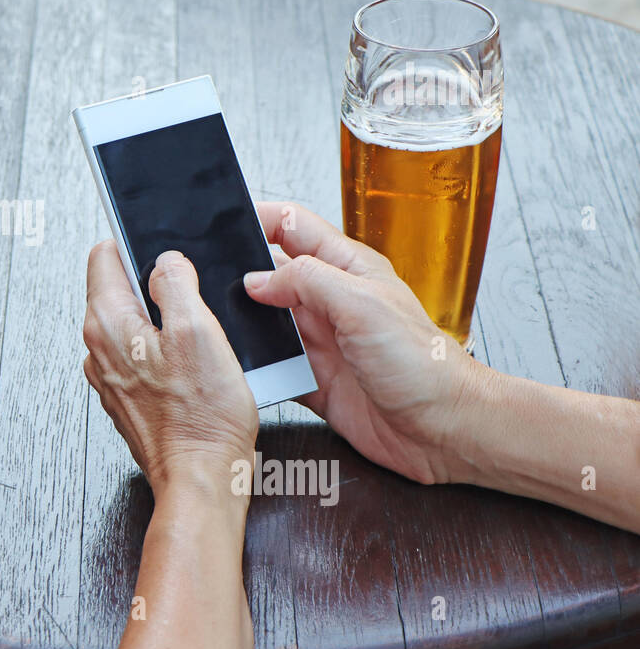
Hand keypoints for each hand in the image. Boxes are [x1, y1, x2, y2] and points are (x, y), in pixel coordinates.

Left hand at [83, 241, 258, 497]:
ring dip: (164, 323)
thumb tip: (166, 261)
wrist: (201, 479)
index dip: (136, 245)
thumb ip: (176, 282)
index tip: (164, 252)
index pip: (104, 256)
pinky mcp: (129, 398)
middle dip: (156, 286)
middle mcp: (98, 350)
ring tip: (200, 338)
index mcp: (106, 324)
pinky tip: (195, 369)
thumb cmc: (201, 418)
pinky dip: (167, 354)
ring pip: (134, 325)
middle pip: (120, 290)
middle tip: (195, 300)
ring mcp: (111, 377)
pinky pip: (143, 358)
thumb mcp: (198, 330)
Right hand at [243, 202, 483, 483]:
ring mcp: (320, 340)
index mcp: (346, 268)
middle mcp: (330, 301)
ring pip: (263, 320)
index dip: (258, 217)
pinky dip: (252, 365)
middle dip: (237, 271)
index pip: (292, 226)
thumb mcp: (362, 305)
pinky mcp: (313, 379)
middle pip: (270, 272)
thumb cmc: (424, 366)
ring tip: (215, 321)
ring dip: (241, 322)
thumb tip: (257, 278)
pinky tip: (238, 365)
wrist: (444, 431)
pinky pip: (270, 366)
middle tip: (206, 276)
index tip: (223, 221)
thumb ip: (306, 280)